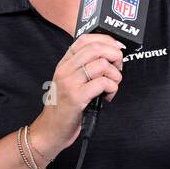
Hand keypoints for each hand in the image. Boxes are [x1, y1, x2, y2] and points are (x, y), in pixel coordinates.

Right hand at [30, 33, 125, 159]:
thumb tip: (112, 55)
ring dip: (115, 76)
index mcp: (65, 63)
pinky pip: (103, 83)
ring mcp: (70, 82)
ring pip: (102, 65)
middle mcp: (65, 69)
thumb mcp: (72, 81)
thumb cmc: (66, 106)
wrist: (52, 129)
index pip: (85, 39)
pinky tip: (107, 97)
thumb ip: (86, 67)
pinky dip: (112, 89)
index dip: (106, 40)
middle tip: (118, 68)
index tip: (117, 48)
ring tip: (112, 87)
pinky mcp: (77, 97)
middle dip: (115, 56)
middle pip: (96, 48)